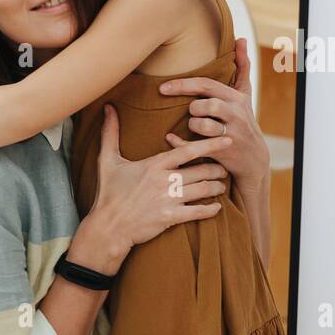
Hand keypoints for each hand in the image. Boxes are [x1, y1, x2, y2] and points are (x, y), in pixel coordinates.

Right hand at [68, 104, 232, 274]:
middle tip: (224, 168)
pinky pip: (197, 212)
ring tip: (221, 185)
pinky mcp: (169, 217)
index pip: (187, 151)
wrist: (107, 227)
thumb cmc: (109, 193)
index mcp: (153, 165)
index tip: (226, 139)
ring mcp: (167, 199)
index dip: (210, 145)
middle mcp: (163, 180)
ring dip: (216, 187)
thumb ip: (111, 133)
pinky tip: (217, 207)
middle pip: (201, 171)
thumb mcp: (107, 161)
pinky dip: (210, 210)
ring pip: (202, 190)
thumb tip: (108, 107)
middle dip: (216, 169)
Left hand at [159, 37, 269, 187]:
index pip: (206, 85)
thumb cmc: (244, 120)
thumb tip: (241, 39)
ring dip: (192, 125)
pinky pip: (194, 145)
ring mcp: (230, 134)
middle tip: (192, 112)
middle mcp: (235, 114)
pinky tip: (171, 138)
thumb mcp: (245, 94)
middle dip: (193, 108)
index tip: (162, 88)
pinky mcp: (223, 151)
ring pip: (201, 125)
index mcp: (236, 98)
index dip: (183, 85)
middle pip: (205, 105)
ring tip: (195, 126)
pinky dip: (179, 142)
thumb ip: (242, 66)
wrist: (254, 158)